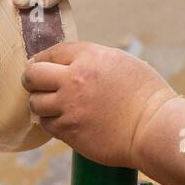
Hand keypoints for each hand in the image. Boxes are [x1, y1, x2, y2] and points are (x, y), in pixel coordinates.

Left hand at [23, 41, 175, 167]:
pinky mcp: (69, 131)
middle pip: (33, 75)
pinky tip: (62, 120)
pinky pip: (48, 124)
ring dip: (40, 103)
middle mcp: (74, 80)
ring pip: (35, 103)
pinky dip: (51, 122)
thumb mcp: (121, 62)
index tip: (37, 65)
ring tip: (50, 105)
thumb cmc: (146, 95)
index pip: (52, 52)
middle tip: (33, 83)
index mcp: (89, 58)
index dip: (41, 59)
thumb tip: (69, 65)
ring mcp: (69, 107)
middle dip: (30, 79)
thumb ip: (92, 60)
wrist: (153, 128)